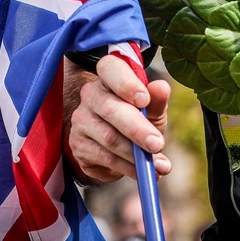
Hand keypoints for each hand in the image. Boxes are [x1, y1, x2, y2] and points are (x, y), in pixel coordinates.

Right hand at [66, 54, 171, 183]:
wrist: (120, 146)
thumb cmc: (139, 116)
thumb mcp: (153, 107)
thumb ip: (157, 99)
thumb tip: (161, 87)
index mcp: (110, 76)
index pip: (110, 68)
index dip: (126, 84)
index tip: (144, 100)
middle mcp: (91, 94)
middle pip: (110, 109)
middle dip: (137, 129)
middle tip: (157, 144)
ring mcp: (81, 120)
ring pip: (109, 137)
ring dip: (136, 154)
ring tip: (159, 165)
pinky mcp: (78, 145)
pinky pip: (105, 158)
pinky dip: (128, 167)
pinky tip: (143, 172)